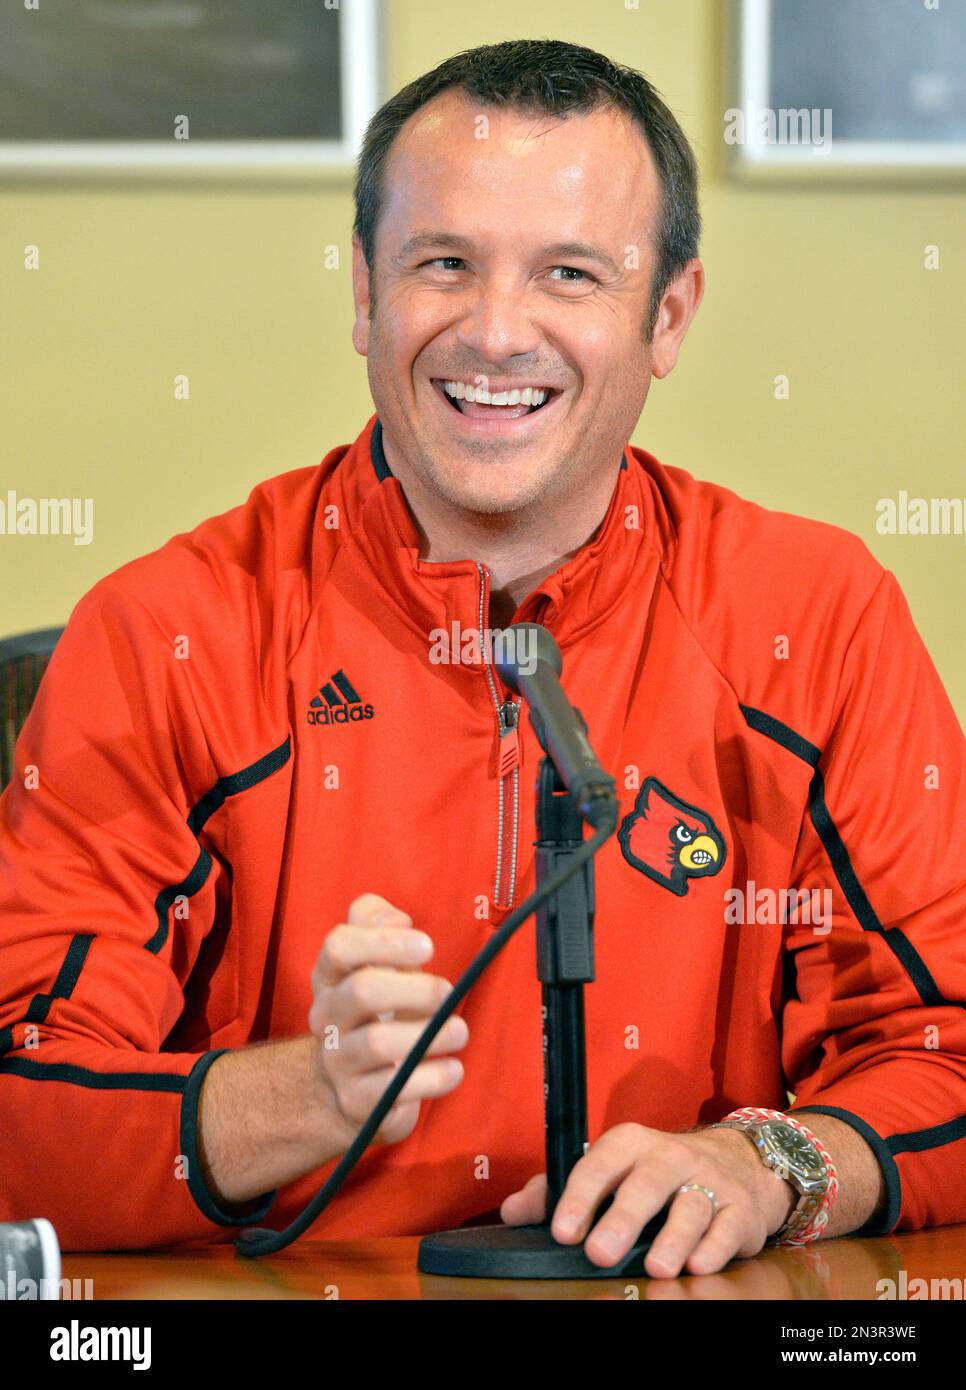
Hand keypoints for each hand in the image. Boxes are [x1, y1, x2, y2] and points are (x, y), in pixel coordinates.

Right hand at [309, 893, 467, 1147]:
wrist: (350, 1085)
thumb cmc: (377, 1010)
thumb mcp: (377, 962)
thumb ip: (378, 924)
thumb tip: (396, 919)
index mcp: (330, 976)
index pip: (339, 946)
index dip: (384, 941)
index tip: (428, 945)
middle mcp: (326, 1017)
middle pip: (362, 991)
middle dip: (415, 989)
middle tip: (447, 993)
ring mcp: (337, 1061)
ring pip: (378, 1042)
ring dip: (430, 1035)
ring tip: (459, 1031)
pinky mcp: (356, 1101)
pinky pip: (393, 1089)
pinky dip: (431, 1078)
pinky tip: (453, 1069)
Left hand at [500, 1122, 797, 1277]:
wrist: (738, 1163)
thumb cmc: (659, 1173)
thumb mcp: (612, 1170)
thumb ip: (560, 1191)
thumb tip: (510, 1212)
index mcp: (631, 1144)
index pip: (599, 1164)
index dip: (579, 1197)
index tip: (562, 1231)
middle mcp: (671, 1156)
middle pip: (647, 1184)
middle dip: (623, 1218)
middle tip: (600, 1253)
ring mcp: (709, 1181)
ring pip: (691, 1206)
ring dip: (673, 1238)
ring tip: (657, 1267)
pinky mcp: (740, 1208)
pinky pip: (728, 1226)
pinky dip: (715, 1247)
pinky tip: (699, 1265)